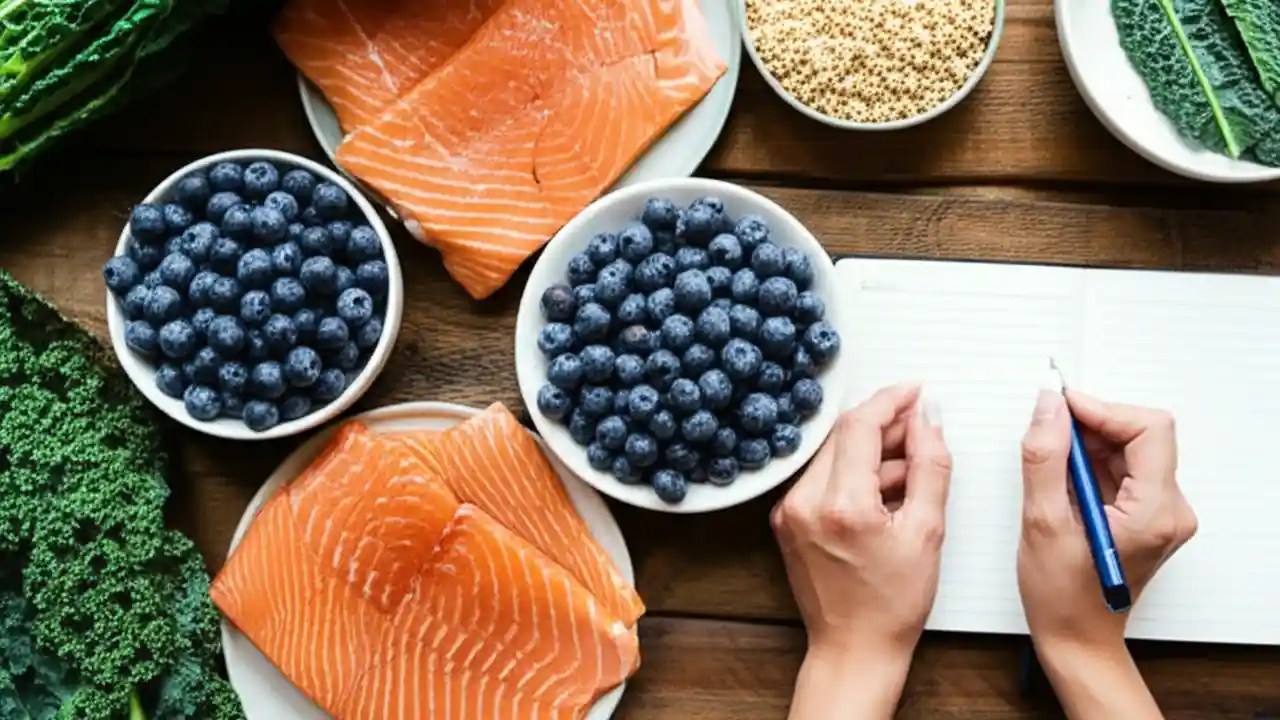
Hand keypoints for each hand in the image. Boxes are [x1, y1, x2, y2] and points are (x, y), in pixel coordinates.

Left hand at [773, 383, 950, 718]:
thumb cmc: (891, 606)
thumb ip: (931, 466)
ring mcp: (789, 512)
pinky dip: (854, 474)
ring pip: (833, 455)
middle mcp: (803, 503)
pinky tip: (886, 491)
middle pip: (843, 436)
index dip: (891, 400)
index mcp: (839, 506)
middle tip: (921, 429)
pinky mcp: (786, 520)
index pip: (859, 426)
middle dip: (885, 425)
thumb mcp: (928, 532)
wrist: (854, 649)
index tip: (915, 392)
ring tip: (912, 473)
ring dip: (872, 452)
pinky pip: (823, 478)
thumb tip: (929, 421)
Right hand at [1018, 389, 1196, 718]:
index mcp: (1155, 513)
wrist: (1077, 640)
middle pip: (1139, 436)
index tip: (1061, 405)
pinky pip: (1122, 470)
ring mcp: (1161, 514)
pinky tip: (1062, 487)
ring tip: (1050, 472)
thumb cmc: (1062, 598)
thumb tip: (1048, 407)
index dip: (1102, 409)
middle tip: (1046, 435)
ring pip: (1128, 450)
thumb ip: (1045, 458)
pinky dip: (1089, 466)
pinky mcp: (1147, 516)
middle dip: (1090, 427)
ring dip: (1086, 447)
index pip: (1148, 429)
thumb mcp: (1042, 522)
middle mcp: (1170, 511)